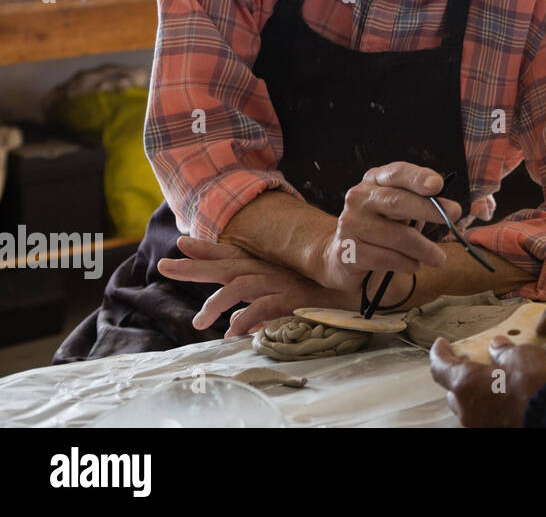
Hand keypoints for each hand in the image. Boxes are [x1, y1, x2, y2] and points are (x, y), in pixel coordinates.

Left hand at [158, 236, 348, 336]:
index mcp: (263, 267)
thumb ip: (255, 306)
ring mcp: (278, 282)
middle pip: (226, 265)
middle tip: (165, 266)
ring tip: (198, 322)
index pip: (230, 255)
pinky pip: (262, 307)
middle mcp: (267, 270)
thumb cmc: (316, 293)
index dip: (205, 249)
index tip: (180, 244)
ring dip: (216, 303)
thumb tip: (235, 321)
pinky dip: (246, 319)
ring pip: (239, 286)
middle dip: (194, 266)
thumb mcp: (280, 295)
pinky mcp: (290, 297)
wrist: (351, 291)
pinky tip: (232, 332)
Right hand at [315, 161, 463, 290]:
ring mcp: (350, 224)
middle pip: (397, 201)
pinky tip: (413, 265)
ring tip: (438, 258)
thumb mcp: (399, 208)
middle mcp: (359, 198)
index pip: (397, 173)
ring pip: (395, 236)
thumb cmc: (382, 227)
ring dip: (423, 248)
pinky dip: (406, 263)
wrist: (343, 255)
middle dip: (429, 209)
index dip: (417, 177)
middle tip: (453, 216)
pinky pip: (385, 258)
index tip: (438, 184)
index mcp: (374, 181)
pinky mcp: (346, 250)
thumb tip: (449, 208)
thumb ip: (419, 201)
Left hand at [429, 337, 545, 426]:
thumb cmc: (538, 387)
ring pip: (472, 406)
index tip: (442, 344)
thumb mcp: (521, 355)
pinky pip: (488, 417)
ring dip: (481, 392)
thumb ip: (503, 351)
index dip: (440, 353)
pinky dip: (494, 405)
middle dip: (464, 375)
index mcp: (466, 384)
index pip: (441, 367)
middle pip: (455, 390)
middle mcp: (468, 410)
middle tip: (478, 360)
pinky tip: (511, 395)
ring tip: (501, 377)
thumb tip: (497, 347)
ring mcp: (481, 425)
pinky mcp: (497, 432)